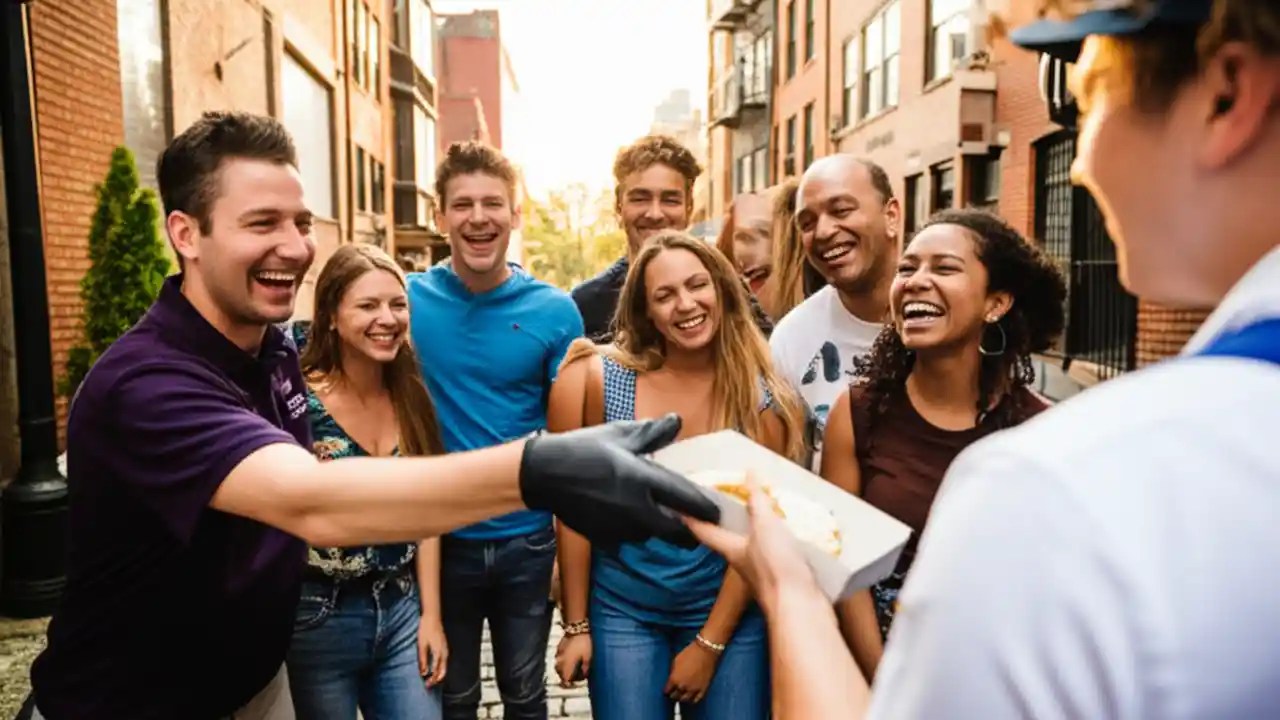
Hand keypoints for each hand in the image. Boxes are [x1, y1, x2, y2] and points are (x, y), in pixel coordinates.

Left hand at [417, 615, 447, 686]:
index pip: (437, 671)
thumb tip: (423, 673)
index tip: (426, 685)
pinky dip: (440, 667)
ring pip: (444, 665)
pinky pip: (444, 660)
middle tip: (429, 685)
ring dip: (438, 673)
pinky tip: (434, 667)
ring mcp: (445, 648)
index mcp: (439, 653)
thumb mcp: (422, 645)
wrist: (432, 616)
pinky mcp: (443, 646)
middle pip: (443, 670)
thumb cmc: (426, 629)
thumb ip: (423, 660)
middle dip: (437, 679)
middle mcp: (444, 652)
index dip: (432, 680)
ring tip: (431, 678)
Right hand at [520, 414, 719, 548]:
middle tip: (696, 526)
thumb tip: (677, 421)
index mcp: (642, 479)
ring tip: (657, 514)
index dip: (706, 508)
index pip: (686, 499)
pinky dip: (634, 530)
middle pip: (675, 532)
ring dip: (658, 528)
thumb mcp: (619, 435)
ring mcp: (619, 527)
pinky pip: (628, 538)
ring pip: (651, 535)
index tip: (718, 511)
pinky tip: (627, 514)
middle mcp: (635, 509)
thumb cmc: (583, 449)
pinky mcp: (604, 538)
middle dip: (689, 532)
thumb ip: (653, 433)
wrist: (544, 474)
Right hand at [554, 633, 591, 687]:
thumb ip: (585, 669)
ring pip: (558, 667)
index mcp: (567, 666)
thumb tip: (584, 676)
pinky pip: (559, 659)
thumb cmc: (584, 643)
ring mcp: (558, 654)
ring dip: (564, 670)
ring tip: (574, 668)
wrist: (577, 627)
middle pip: (560, 675)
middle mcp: (560, 662)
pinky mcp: (558, 648)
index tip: (575, 685)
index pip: (564, 681)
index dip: (570, 685)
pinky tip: (571, 659)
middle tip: (577, 677)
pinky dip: (563, 662)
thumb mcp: (588, 658)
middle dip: (567, 678)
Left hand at [664, 641, 719, 703]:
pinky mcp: (703, 689)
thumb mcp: (675, 661)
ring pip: (685, 700)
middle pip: (675, 696)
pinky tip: (690, 697)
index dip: (666, 690)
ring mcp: (693, 689)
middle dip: (673, 694)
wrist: (705, 651)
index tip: (667, 689)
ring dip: (682, 697)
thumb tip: (671, 678)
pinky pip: (696, 699)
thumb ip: (672, 672)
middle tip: (673, 692)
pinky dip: (692, 700)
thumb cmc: (689, 653)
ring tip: (681, 695)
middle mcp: (683, 686)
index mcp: (674, 679)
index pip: (667, 691)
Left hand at [683, 474, 819, 613]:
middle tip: (725, 505)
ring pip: (754, 547)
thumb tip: (749, 473)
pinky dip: (780, 543)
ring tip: (761, 515)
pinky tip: (790, 537)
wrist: (801, 608)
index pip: (705, 531)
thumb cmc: (775, 567)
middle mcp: (744, 561)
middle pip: (729, 540)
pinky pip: (777, 555)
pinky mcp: (784, 578)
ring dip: (756, 533)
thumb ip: (757, 501)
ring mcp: (764, 572)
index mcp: (732, 549)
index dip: (691, 519)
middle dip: (726, 524)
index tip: (678, 508)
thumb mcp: (764, 526)